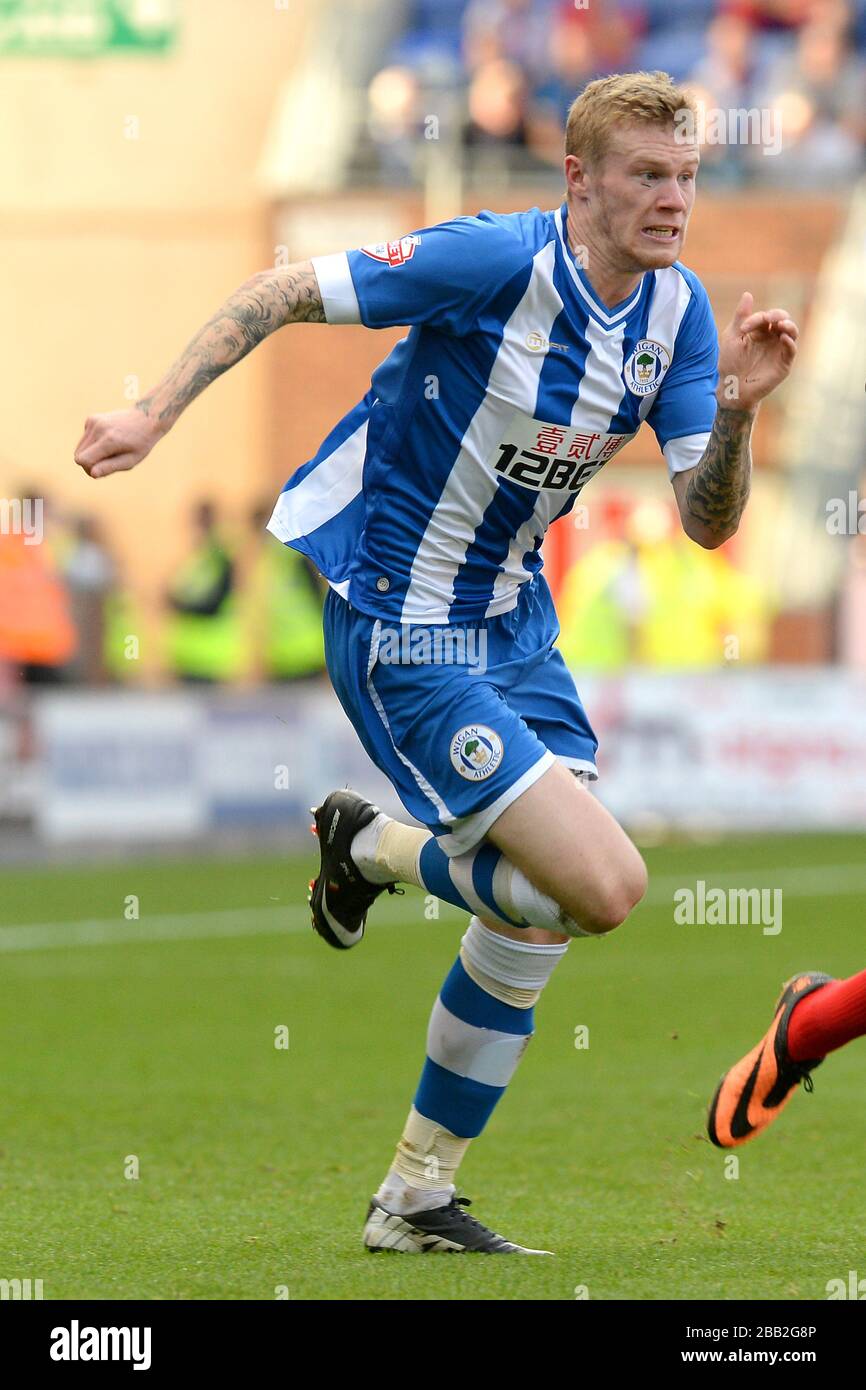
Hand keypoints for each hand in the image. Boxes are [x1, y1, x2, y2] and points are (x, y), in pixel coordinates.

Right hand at [74, 406, 165, 479]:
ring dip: (90, 454)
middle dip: (88, 464)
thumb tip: (92, 474)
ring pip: (79, 448)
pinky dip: (93, 444)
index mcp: (109, 440)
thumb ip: (110, 467)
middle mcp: (98, 428)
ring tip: (109, 452)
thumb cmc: (140, 443)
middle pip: (78, 455)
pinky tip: (108, 440)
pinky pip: (84, 439)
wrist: (145, 418)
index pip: (83, 460)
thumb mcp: (130, 460)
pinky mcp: (91, 419)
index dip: (89, 470)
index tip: (101, 471)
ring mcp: (93, 421)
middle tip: (106, 464)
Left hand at [717, 291, 798, 410]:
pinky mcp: (783, 364)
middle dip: (776, 315)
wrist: (731, 387)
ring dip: (788, 325)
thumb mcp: (732, 337)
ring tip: (780, 324)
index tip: (743, 328)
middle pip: (782, 319)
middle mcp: (772, 338)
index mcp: (760, 331)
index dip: (756, 318)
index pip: (765, 317)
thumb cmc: (730, 363)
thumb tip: (748, 293)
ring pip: (791, 332)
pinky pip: (791, 350)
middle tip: (767, 317)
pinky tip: (782, 337)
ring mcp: (779, 350)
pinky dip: (789, 342)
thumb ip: (741, 317)